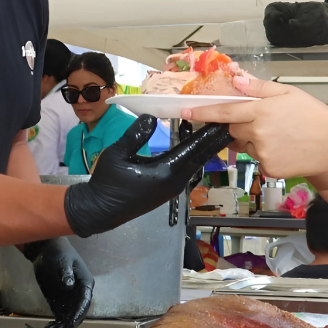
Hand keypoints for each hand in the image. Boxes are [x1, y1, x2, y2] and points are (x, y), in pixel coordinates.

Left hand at [22, 237, 93, 327]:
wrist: (46, 251)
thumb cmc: (58, 253)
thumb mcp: (62, 260)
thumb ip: (66, 273)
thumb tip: (69, 285)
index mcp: (85, 283)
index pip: (84, 301)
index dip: (78, 313)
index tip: (70, 321)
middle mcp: (79, 294)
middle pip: (78, 313)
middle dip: (69, 323)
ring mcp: (69, 300)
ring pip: (69, 317)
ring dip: (61, 327)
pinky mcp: (59, 302)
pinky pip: (60, 316)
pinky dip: (55, 324)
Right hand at [63, 115, 230, 237]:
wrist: (100, 210)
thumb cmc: (107, 183)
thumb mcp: (117, 154)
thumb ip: (136, 135)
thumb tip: (151, 117)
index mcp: (165, 173)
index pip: (193, 151)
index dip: (208, 135)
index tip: (223, 121)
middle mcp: (174, 182)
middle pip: (200, 157)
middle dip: (212, 139)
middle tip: (227, 121)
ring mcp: (172, 187)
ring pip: (193, 162)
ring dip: (201, 144)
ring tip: (210, 123)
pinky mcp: (167, 188)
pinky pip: (184, 166)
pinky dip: (189, 151)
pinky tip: (184, 135)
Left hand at [181, 75, 327, 178]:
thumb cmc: (314, 114)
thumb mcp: (287, 93)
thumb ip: (258, 88)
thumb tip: (235, 80)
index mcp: (260, 111)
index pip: (224, 112)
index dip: (203, 113)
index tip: (186, 112)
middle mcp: (258, 133)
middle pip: (234, 131)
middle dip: (241, 127)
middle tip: (262, 123)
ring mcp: (263, 153)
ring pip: (247, 147)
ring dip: (255, 142)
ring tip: (281, 137)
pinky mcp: (269, 169)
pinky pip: (259, 161)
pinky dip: (267, 156)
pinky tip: (286, 149)